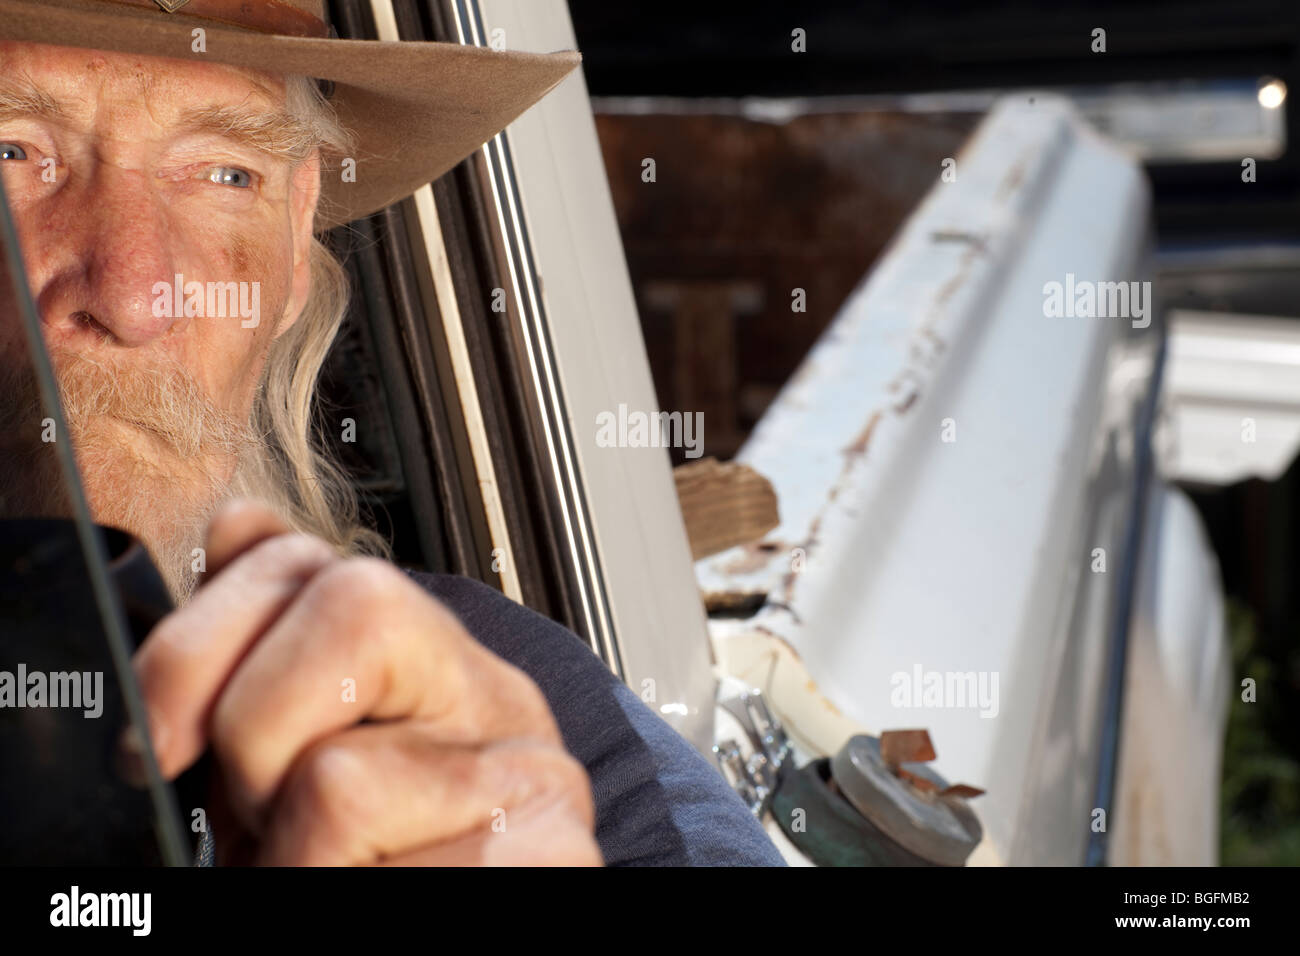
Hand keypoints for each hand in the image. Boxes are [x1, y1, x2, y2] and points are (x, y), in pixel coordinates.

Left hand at [128, 499, 601, 865]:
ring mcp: (533, 769)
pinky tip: (387, 894)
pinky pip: (394, 877)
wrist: (484, 945)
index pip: (306, 562)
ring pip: (339, 778)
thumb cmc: (377, 869)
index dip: (199, 641)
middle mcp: (491, 697)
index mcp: (424, 661)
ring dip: (293, 861)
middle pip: (354, 607)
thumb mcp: (301, 761)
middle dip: (255, 730)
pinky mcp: (556, 853)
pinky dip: (357, 903)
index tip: (153, 745)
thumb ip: (273, 665)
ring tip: (334, 875)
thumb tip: (235, 531)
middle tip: (263, 818)